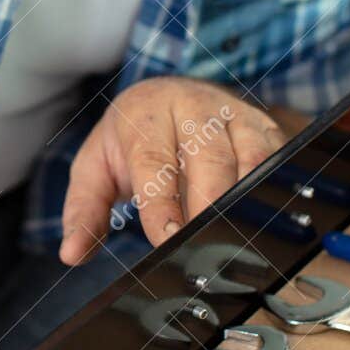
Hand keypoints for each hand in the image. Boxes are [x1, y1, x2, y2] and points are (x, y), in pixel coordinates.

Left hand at [59, 76, 285, 263]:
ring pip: (250, 157)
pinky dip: (272, 188)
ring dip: (244, 200)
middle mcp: (193, 107)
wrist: (164, 95)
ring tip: (234, 238)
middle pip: (209, 158)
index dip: (162, 201)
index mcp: (146, 114)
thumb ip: (84, 210)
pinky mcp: (263, 126)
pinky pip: (277, 157)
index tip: (166, 238)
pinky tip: (262, 217)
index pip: (154, 160)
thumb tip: (72, 253)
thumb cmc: (131, 138)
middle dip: (208, 205)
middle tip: (202, 246)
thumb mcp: (96, 167)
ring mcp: (233, 114)